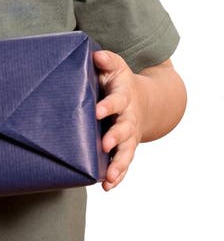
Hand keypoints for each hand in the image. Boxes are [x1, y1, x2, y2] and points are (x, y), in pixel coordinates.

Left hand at [93, 49, 147, 191]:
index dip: (108, 106)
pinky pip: (123, 164)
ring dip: (118, 164)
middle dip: (116, 137)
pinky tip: (107, 186)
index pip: (117, 101)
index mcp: (124, 97)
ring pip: (126, 152)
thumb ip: (107, 61)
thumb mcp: (115, 67)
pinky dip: (117, 176)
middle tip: (105, 144)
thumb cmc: (119, 83)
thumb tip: (97, 55)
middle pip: (124, 129)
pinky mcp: (126, 149)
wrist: (142, 101)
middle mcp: (129, 119)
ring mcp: (129, 136)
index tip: (98, 111)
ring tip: (108, 176)